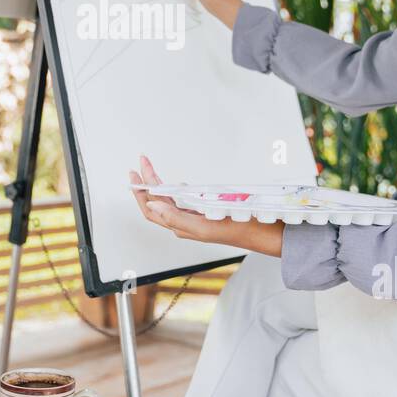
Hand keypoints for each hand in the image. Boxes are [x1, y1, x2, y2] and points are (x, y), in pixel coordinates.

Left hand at [128, 154, 283, 256]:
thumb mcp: (203, 226)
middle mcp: (183, 223)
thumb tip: (152, 205)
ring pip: (167, 200)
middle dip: (146, 182)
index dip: (140, 192)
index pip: (151, 209)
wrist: (260, 233)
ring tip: (149, 169)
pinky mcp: (203, 213)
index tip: (135, 172)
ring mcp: (193, 218)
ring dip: (156, 184)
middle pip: (156, 202)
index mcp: (180, 227)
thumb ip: (175, 217)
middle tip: (141, 163)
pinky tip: (172, 184)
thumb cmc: (235, 231)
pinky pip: (181, 201)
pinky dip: (172, 189)